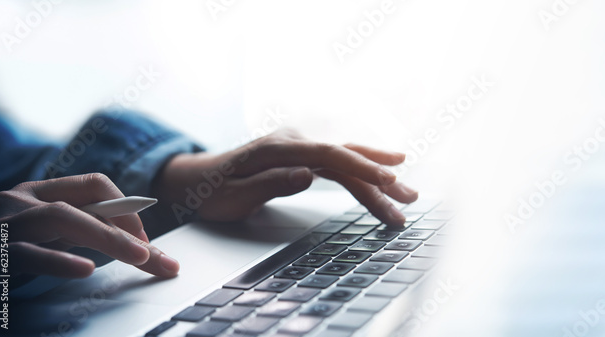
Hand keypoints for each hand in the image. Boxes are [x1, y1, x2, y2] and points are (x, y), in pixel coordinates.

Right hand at [0, 173, 178, 278]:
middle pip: (85, 201)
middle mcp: (20, 201)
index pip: (93, 184)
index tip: (147, 238)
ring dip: (106, 238)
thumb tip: (135, 243)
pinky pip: (26, 254)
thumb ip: (76, 230)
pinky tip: (83, 270)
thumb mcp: (37, 233)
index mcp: (35, 193)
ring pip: (61, 219)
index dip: (126, 206)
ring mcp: (2, 225)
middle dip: (126, 226)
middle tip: (154, 255)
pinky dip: (58, 261)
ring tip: (138, 257)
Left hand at [155, 129, 417, 225]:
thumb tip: (309, 175)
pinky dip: (364, 174)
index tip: (388, 182)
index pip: (330, 155)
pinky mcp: (304, 156)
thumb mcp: (234, 195)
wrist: (193, 180)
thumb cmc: (211, 192)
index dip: (362, 168)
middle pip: (346, 157)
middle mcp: (294, 142)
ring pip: (348, 161)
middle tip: (410, 198)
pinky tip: (385, 177)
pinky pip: (340, 165)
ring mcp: (301, 148)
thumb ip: (271, 182)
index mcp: (278, 148)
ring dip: (379, 177)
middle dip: (381, 178)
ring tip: (408, 193)